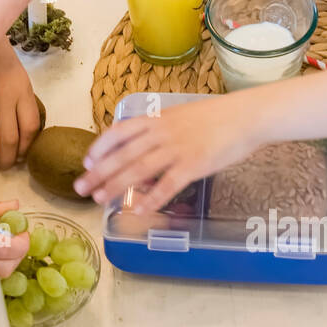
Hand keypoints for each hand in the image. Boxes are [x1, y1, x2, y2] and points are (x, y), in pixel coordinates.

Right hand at [0, 40, 40, 168]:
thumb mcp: (17, 78)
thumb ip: (19, 103)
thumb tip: (17, 136)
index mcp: (22, 89)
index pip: (30, 127)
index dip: (26, 147)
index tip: (21, 156)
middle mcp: (4, 95)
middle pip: (10, 139)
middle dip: (7, 159)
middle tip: (4, 165)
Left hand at [73, 93, 264, 211]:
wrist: (246, 117)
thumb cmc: (215, 118)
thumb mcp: (180, 117)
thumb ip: (159, 132)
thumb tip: (141, 153)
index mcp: (157, 120)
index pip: (119, 132)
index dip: (100, 148)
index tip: (87, 162)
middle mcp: (161, 133)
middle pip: (122, 155)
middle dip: (98, 173)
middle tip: (80, 188)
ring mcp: (176, 149)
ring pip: (138, 170)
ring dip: (116, 186)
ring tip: (100, 200)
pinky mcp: (193, 165)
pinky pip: (167, 185)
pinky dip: (150, 199)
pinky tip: (137, 210)